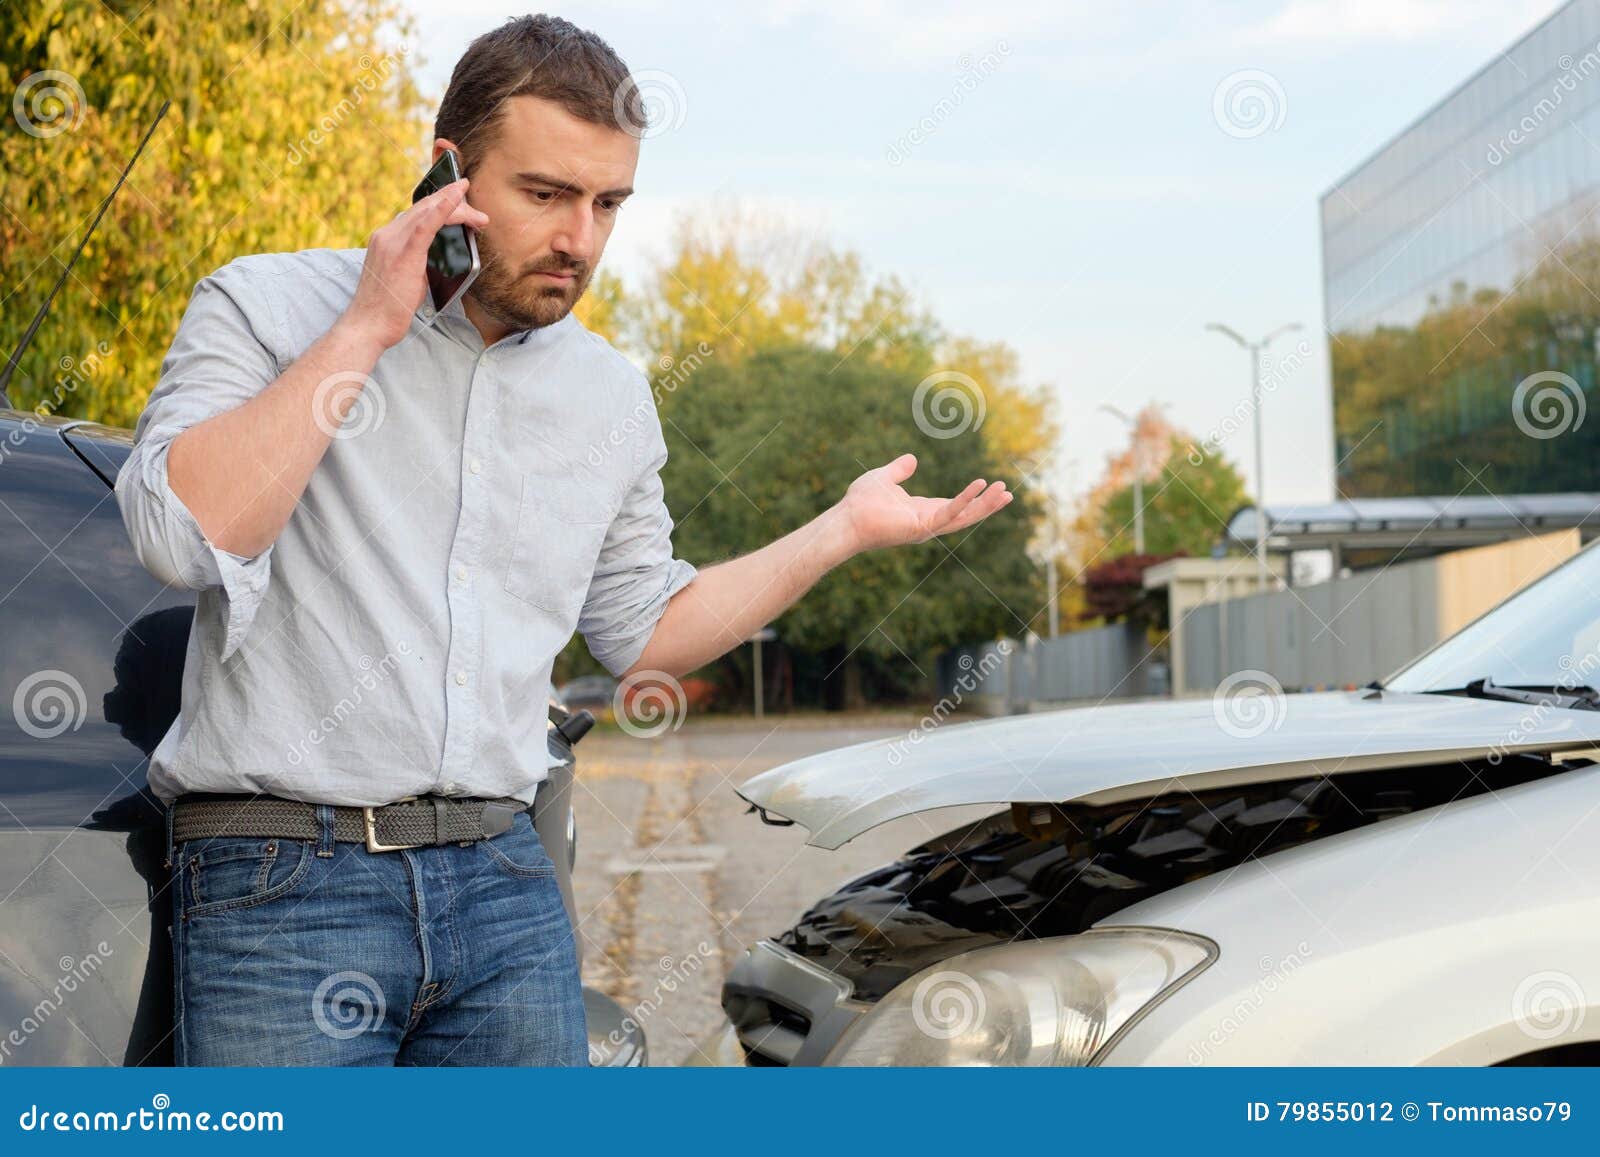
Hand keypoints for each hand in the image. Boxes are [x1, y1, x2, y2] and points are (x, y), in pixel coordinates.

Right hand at [337, 177, 489, 351]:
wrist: (369, 325)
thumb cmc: (388, 308)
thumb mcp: (404, 277)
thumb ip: (418, 262)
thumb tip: (436, 259)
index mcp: (386, 239)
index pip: (417, 213)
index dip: (441, 205)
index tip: (461, 202)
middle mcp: (387, 235)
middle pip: (424, 207)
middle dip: (455, 205)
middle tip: (479, 215)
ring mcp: (392, 242)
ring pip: (427, 212)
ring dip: (457, 209)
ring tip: (479, 217)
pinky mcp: (403, 254)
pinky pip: (425, 225)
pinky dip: (443, 209)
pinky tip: (457, 200)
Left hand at [835, 453, 1012, 552]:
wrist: (846, 518)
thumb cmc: (861, 502)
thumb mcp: (885, 478)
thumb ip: (900, 470)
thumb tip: (912, 459)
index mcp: (922, 511)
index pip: (955, 506)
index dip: (974, 498)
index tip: (992, 487)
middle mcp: (928, 522)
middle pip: (966, 514)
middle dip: (987, 505)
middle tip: (1009, 493)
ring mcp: (927, 527)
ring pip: (964, 517)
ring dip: (985, 505)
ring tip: (1005, 491)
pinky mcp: (922, 527)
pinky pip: (949, 513)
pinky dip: (965, 499)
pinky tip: (980, 486)